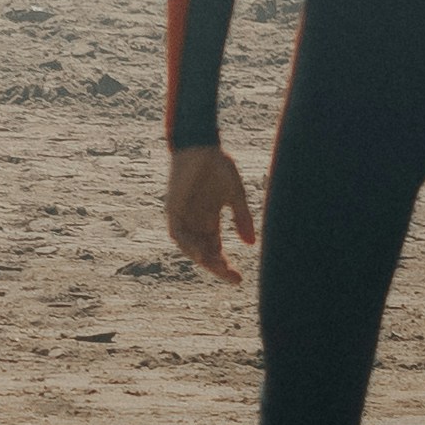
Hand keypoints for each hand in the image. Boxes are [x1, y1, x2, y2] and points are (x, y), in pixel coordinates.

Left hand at [165, 146, 256, 280]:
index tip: (239, 280)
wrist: (200, 145)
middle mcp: (196, 223)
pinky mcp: (173, 209)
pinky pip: (178, 233)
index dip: (225, 266)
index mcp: (210, 220)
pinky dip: (188, 244)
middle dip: (217, 267)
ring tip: (217, 266)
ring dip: (202, 258)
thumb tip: (252, 244)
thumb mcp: (235, 194)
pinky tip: (199, 252)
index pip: (216, 250)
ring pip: (190, 247)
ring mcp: (184, 217)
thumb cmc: (217, 165)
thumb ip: (242, 218)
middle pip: (205, 253)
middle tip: (232, 277)